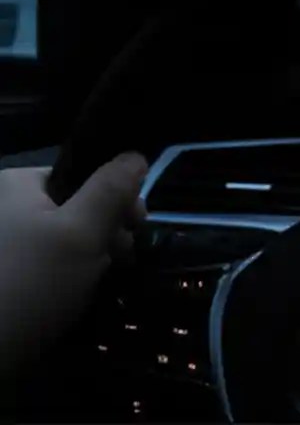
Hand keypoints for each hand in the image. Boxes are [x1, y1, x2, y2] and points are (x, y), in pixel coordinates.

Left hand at [0, 153, 147, 375]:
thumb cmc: (32, 283)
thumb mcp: (82, 231)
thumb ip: (112, 190)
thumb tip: (136, 155)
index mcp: (14, 184)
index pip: (81, 176)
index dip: (116, 198)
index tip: (137, 227)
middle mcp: (3, 208)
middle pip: (74, 206)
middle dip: (105, 231)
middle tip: (121, 259)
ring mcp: (4, 244)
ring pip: (63, 239)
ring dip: (91, 257)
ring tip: (98, 281)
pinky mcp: (7, 277)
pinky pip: (46, 265)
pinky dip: (67, 277)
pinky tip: (77, 294)